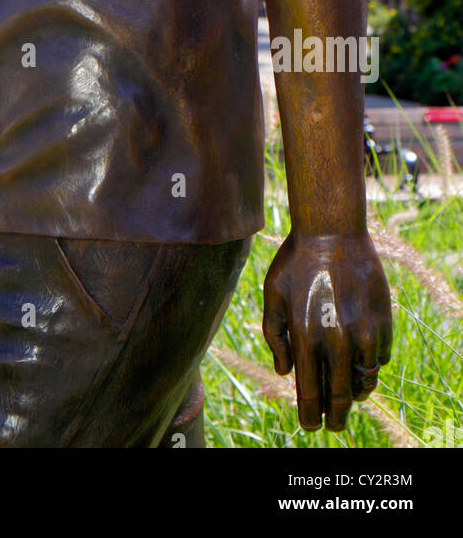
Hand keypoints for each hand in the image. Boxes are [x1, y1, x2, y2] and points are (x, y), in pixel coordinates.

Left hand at [263, 231, 392, 431]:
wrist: (332, 231)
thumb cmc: (296, 261)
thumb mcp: (273, 295)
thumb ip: (274, 336)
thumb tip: (284, 372)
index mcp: (305, 336)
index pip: (310, 392)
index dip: (311, 415)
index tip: (312, 425)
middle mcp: (336, 339)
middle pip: (340, 396)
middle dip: (336, 417)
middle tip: (334, 425)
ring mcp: (363, 332)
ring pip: (365, 382)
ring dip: (356, 393)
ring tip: (349, 394)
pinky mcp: (383, 322)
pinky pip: (380, 358)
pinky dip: (371, 365)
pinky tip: (361, 358)